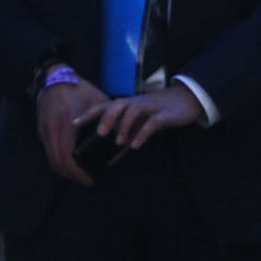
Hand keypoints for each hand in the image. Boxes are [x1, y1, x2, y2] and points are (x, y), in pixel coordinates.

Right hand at [34, 76, 106, 183]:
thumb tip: (122, 136)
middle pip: (57, 164)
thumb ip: (109, 120)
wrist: (54, 78)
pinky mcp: (41, 131)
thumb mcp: (97, 102)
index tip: (89, 179)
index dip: (78, 173)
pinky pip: (49, 152)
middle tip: (85, 180)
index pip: (68, 158)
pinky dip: (59, 160)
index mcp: (66, 125)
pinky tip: (71, 161)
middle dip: (71, 176)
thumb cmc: (78, 89)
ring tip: (79, 174)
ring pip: (51, 160)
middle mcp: (52, 132)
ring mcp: (44, 132)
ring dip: (64, 170)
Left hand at [89, 82, 207, 149]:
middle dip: (107, 118)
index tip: (74, 122)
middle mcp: (135, 103)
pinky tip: (136, 145)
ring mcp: (150, 107)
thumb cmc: (157, 113)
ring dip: (124, 125)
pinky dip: (143, 133)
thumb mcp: (139, 126)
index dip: (89, 113)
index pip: (104, 106)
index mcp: (127, 105)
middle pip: (117, 105)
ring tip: (118, 141)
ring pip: (133, 111)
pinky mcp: (164, 115)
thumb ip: (125, 140)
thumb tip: (110, 160)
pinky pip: (152, 123)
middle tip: (100, 134)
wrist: (186, 101)